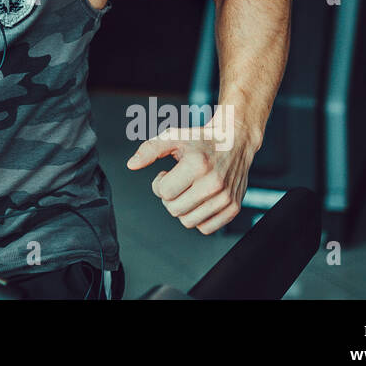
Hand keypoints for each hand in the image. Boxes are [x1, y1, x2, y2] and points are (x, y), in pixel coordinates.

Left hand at [125, 111, 256, 233]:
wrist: (235, 140)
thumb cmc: (201, 139)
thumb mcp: (173, 137)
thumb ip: (149, 150)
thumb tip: (131, 165)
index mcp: (198, 164)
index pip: (164, 192)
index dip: (159, 184)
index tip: (166, 174)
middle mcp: (214, 182)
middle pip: (174, 210)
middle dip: (169, 197)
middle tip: (177, 182)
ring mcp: (226, 197)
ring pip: (188, 222)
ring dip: (183, 208)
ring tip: (189, 190)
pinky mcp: (233, 208)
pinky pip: (206, 229)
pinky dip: (199, 218)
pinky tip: (200, 200)